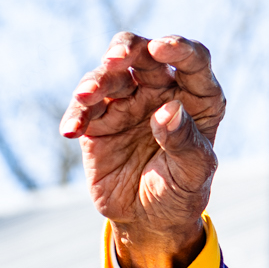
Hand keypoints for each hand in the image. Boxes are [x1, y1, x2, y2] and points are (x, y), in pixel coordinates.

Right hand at [61, 33, 225, 267]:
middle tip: (115, 59)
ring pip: (109, 74)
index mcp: (197, 99)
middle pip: (143, 54)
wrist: (148, 220)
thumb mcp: (192, 174)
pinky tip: (71, 130)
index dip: (180, 49)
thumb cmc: (181, 193)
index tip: (164, 47)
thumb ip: (185, 143)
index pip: (194, 61)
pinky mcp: (98, 119)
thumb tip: (169, 111)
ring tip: (86, 96)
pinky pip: (83, 107)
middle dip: (127, 50)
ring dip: (95, 80)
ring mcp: (128, 102)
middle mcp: (162, 91)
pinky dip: (76, 114)